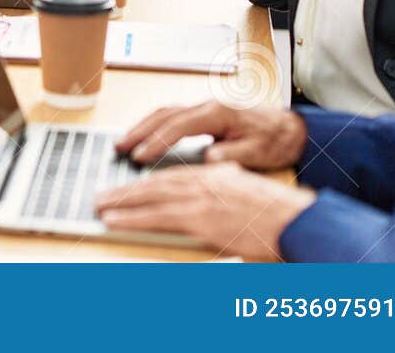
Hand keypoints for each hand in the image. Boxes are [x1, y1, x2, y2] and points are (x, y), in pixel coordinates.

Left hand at [98, 162, 315, 259]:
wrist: (294, 219)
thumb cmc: (276, 211)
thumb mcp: (245, 187)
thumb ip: (224, 180)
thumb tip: (215, 174)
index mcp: (213, 174)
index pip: (171, 175)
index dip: (146, 181)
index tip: (128, 185)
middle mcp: (202, 182)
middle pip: (154, 183)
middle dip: (125, 190)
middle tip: (101, 195)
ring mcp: (198, 199)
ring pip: (149, 197)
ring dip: (120, 201)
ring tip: (99, 206)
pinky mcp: (198, 218)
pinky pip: (155, 217)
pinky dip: (130, 217)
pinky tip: (114, 220)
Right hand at [116, 100, 306, 169]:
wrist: (294, 129)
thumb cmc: (278, 140)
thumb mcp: (259, 152)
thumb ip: (232, 155)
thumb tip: (207, 159)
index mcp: (219, 113)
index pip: (179, 126)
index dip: (157, 141)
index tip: (140, 155)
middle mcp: (208, 106)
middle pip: (165, 114)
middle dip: (140, 130)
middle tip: (119, 146)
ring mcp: (206, 108)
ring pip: (166, 112)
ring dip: (144, 125)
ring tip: (124, 141)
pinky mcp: (206, 114)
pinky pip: (174, 116)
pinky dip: (156, 125)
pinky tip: (146, 136)